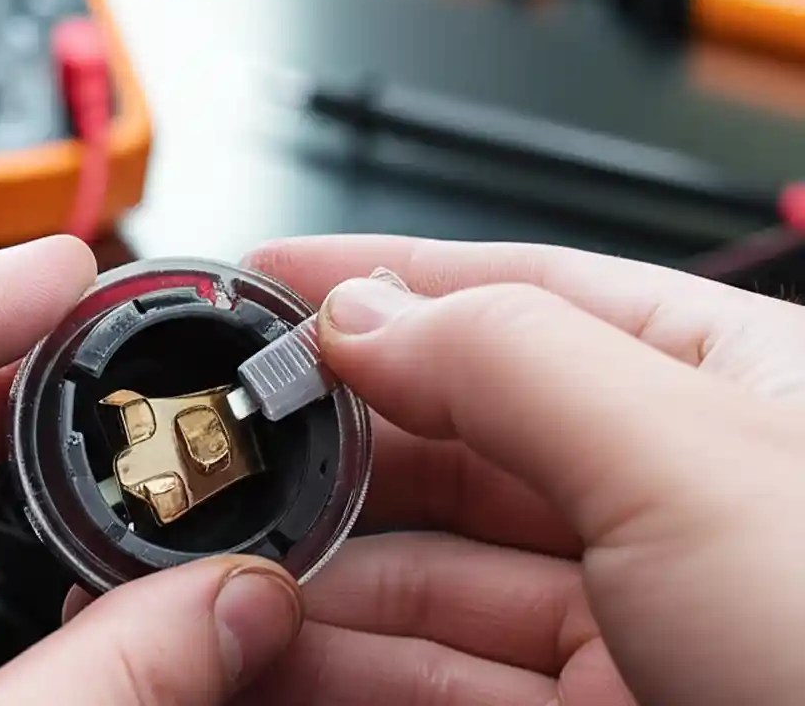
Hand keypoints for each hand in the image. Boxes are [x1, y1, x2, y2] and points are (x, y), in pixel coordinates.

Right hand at [234, 235, 804, 705]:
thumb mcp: (691, 462)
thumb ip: (509, 364)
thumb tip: (364, 311)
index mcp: (717, 384)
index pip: (515, 298)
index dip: (383, 281)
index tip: (267, 280)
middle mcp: (668, 495)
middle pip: (457, 439)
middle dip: (335, 438)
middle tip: (228, 442)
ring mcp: (627, 618)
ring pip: (436, 572)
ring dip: (326, 566)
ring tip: (228, 559)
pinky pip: (444, 676)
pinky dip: (350, 663)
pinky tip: (279, 650)